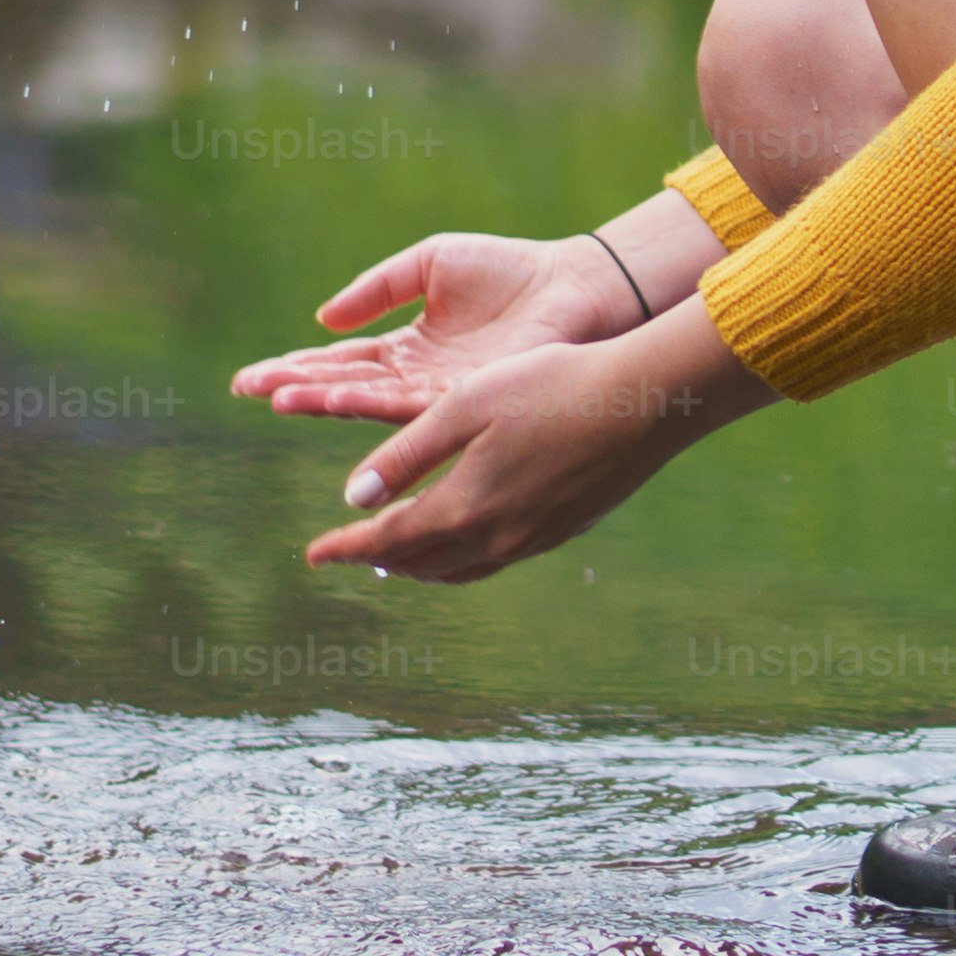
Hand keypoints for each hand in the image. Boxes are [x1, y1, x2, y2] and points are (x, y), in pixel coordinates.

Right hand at [230, 226, 641, 423]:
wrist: (570, 286)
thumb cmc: (509, 272)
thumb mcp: (430, 264)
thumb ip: (377, 288)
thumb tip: (323, 320)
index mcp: (407, 347)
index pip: (340, 360)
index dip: (295, 365)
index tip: (250, 378)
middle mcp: (416, 378)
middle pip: (344, 384)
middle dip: (294, 386)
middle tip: (249, 389)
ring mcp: (439, 393)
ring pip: (369, 400)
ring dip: (323, 398)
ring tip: (283, 397)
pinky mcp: (463, 398)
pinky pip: (409, 404)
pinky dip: (369, 402)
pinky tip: (335, 397)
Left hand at [300, 300, 777, 581]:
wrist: (642, 403)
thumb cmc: (549, 387)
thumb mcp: (463, 407)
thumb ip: (405, 457)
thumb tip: (355, 498)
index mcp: (464, 507)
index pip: (388, 539)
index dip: (346, 545)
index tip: (312, 553)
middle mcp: (496, 537)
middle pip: (420, 563)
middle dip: (377, 558)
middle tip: (346, 550)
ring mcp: (533, 540)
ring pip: (458, 568)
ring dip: (420, 564)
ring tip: (395, 553)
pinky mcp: (561, 530)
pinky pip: (493, 560)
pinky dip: (461, 557)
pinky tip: (462, 536)